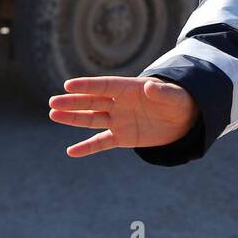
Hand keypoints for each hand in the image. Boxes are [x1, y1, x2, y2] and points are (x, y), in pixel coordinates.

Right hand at [49, 76, 199, 156]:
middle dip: (73, 102)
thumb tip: (150, 86)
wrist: (184, 120)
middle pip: (92, 101)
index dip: (87, 85)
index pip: (105, 86)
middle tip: (53, 102)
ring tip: (54, 115)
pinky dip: (87, 147)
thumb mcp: (175, 96)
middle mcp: (119, 103)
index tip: (68, 85)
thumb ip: (162, 92)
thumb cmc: (180, 101)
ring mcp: (119, 119)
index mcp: (130, 88)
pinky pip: (101, 142)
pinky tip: (71, 152)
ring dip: (73, 118)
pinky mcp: (122, 137)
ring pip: (92, 118)